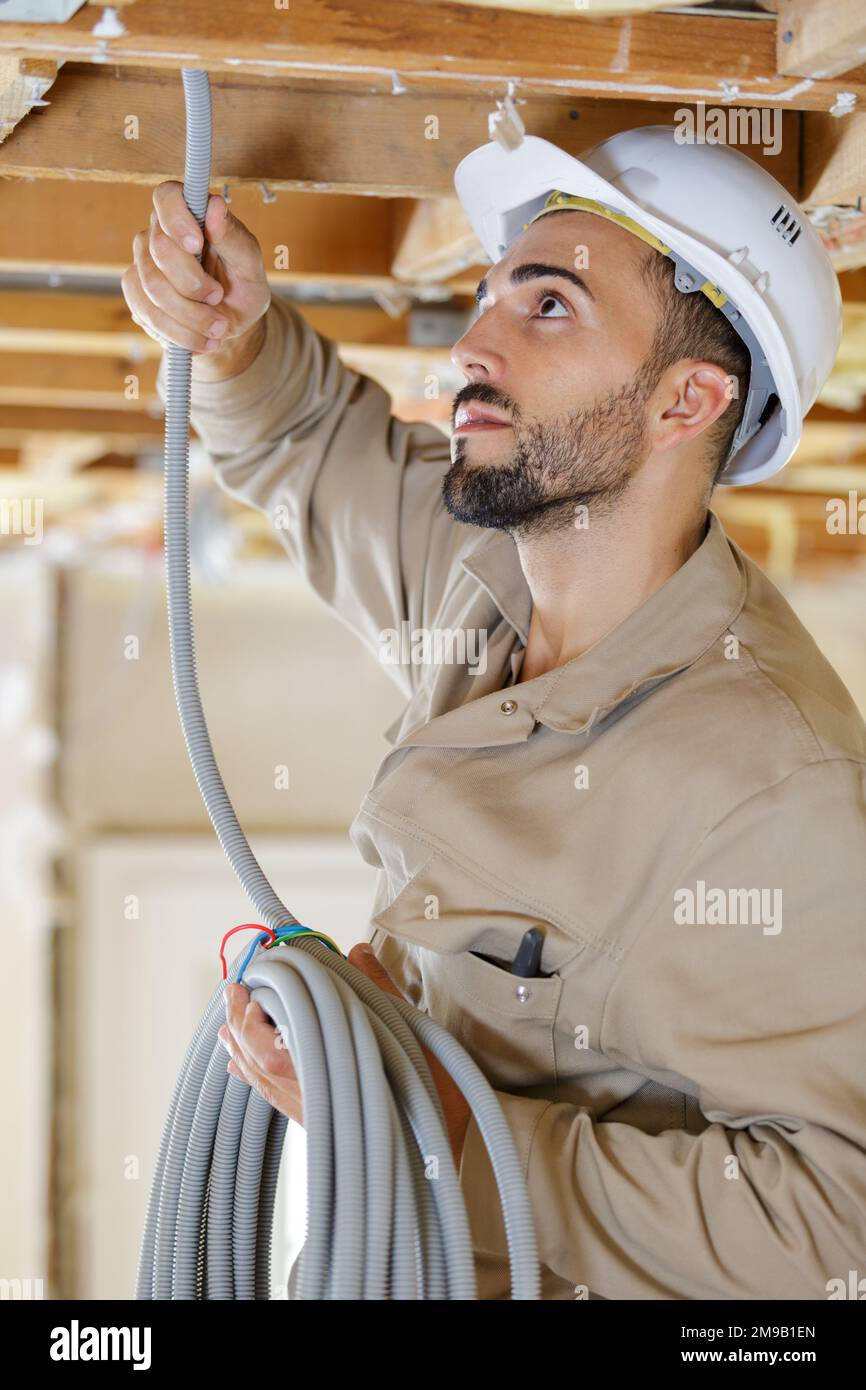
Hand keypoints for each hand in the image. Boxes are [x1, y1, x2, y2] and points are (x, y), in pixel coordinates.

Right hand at [121, 181, 270, 354]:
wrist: (230, 321)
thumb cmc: (242, 284)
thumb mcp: (250, 263)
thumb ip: (234, 236)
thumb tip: (215, 207)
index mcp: (188, 213)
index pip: (166, 196)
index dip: (176, 218)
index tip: (196, 244)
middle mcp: (158, 233)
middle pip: (160, 250)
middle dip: (194, 283)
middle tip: (218, 297)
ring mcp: (142, 263)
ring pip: (152, 287)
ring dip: (190, 315)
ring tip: (218, 327)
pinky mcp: (136, 294)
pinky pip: (147, 313)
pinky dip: (179, 333)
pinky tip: (201, 339)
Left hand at [218, 943, 471, 1167]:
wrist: (435, 1161)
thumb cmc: (432, 1104)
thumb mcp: (414, 1036)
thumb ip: (380, 990)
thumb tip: (357, 952)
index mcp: (332, 1074)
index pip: (275, 1044)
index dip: (256, 1015)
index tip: (251, 984)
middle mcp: (312, 1096)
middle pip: (260, 1059)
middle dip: (242, 1024)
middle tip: (234, 992)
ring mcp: (308, 1112)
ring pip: (260, 1078)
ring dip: (241, 1047)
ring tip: (227, 1022)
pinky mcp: (311, 1124)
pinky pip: (268, 1098)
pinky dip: (250, 1075)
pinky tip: (239, 1065)